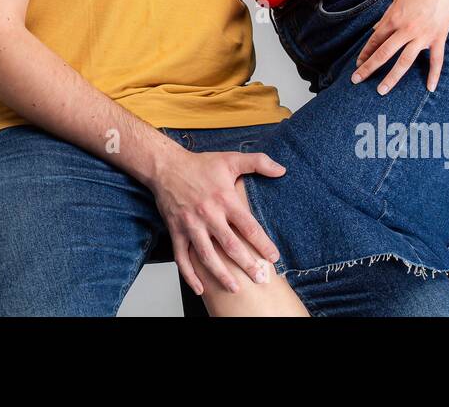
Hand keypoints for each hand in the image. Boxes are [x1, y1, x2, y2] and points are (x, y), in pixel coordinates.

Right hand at [150, 146, 285, 295]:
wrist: (166, 166)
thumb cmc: (200, 164)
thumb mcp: (231, 159)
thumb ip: (258, 162)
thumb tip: (282, 170)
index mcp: (225, 199)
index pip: (248, 226)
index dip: (263, 244)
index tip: (273, 257)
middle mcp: (208, 214)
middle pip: (231, 245)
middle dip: (247, 264)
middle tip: (261, 278)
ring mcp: (191, 225)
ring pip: (207, 256)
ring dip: (221, 274)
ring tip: (235, 288)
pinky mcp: (176, 231)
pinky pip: (182, 257)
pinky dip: (190, 275)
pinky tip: (200, 289)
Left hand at [351, 0, 448, 93]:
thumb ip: (389, 15)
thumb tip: (378, 29)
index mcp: (393, 17)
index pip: (375, 39)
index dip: (365, 53)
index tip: (358, 63)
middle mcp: (405, 29)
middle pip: (383, 53)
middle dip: (368, 68)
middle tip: (356, 80)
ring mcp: (422, 35)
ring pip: (404, 62)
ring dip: (391, 78)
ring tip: (381, 91)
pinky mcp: (438, 37)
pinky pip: (436, 60)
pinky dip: (433, 75)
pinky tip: (430, 88)